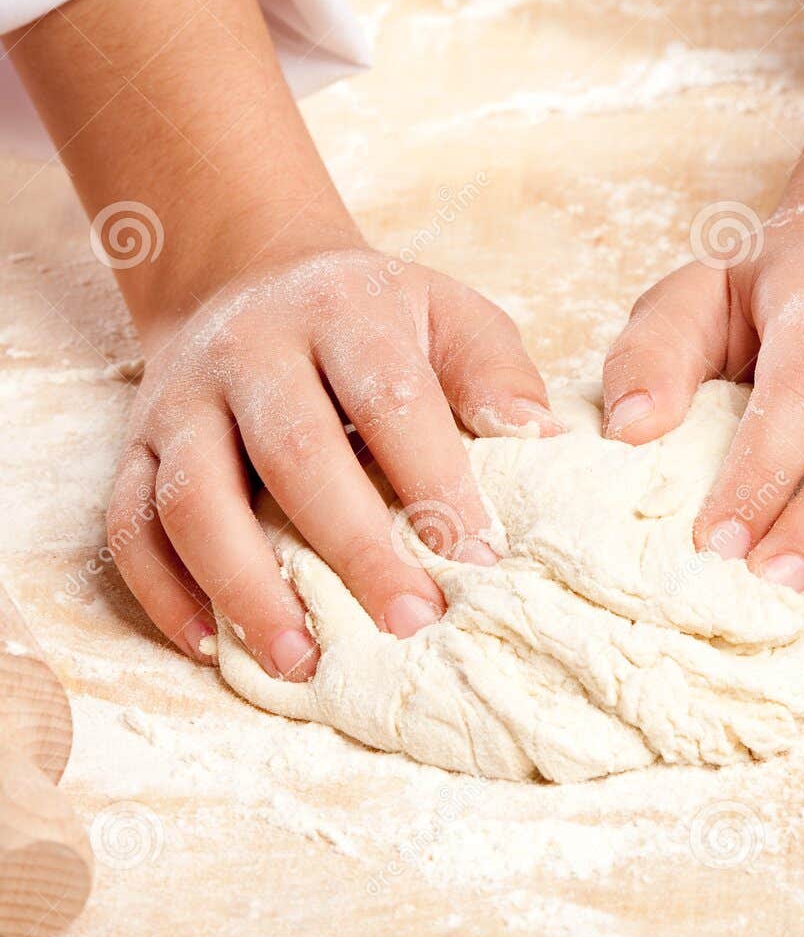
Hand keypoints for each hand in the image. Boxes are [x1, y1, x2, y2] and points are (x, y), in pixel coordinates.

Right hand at [109, 248, 559, 678]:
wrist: (244, 275)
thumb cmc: (370, 318)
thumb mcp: (445, 312)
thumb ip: (493, 372)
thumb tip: (541, 440)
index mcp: (343, 311)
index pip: (391, 397)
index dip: (434, 478)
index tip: (480, 557)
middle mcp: (251, 351)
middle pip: (294, 453)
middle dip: (352, 547)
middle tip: (410, 624)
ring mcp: (182, 400)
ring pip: (194, 497)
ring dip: (246, 586)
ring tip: (302, 661)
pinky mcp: (133, 444)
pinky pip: (128, 524)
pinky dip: (162, 592)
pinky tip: (213, 647)